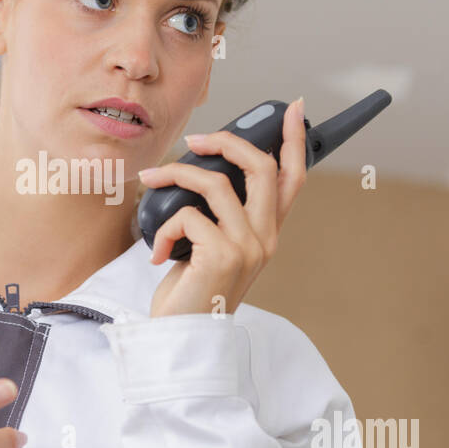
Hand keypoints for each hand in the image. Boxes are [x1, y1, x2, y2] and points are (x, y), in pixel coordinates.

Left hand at [138, 97, 307, 318]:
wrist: (182, 339)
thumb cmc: (191, 290)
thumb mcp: (211, 246)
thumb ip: (219, 213)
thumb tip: (202, 167)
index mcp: (267, 232)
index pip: (292, 178)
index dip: (295, 140)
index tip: (294, 108)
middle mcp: (265, 238)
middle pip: (260, 166)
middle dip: (225, 141)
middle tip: (194, 139)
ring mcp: (247, 247)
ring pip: (215, 184)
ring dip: (176, 174)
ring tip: (153, 181)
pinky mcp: (222, 255)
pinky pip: (188, 215)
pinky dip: (165, 226)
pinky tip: (158, 253)